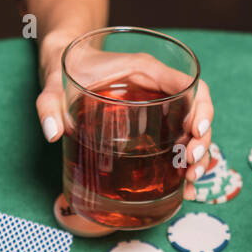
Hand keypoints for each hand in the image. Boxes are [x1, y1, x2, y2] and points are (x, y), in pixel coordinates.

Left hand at [35, 36, 213, 181]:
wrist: (64, 65)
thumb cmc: (64, 69)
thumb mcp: (54, 84)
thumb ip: (49, 104)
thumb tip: (52, 133)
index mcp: (146, 71)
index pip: (189, 85)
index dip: (201, 109)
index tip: (197, 133)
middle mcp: (158, 88)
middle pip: (197, 111)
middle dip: (202, 141)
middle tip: (190, 168)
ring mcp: (157, 107)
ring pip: (192, 130)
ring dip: (198, 156)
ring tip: (190, 181)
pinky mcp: (151, 123)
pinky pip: (177, 139)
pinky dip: (184, 162)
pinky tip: (183, 186)